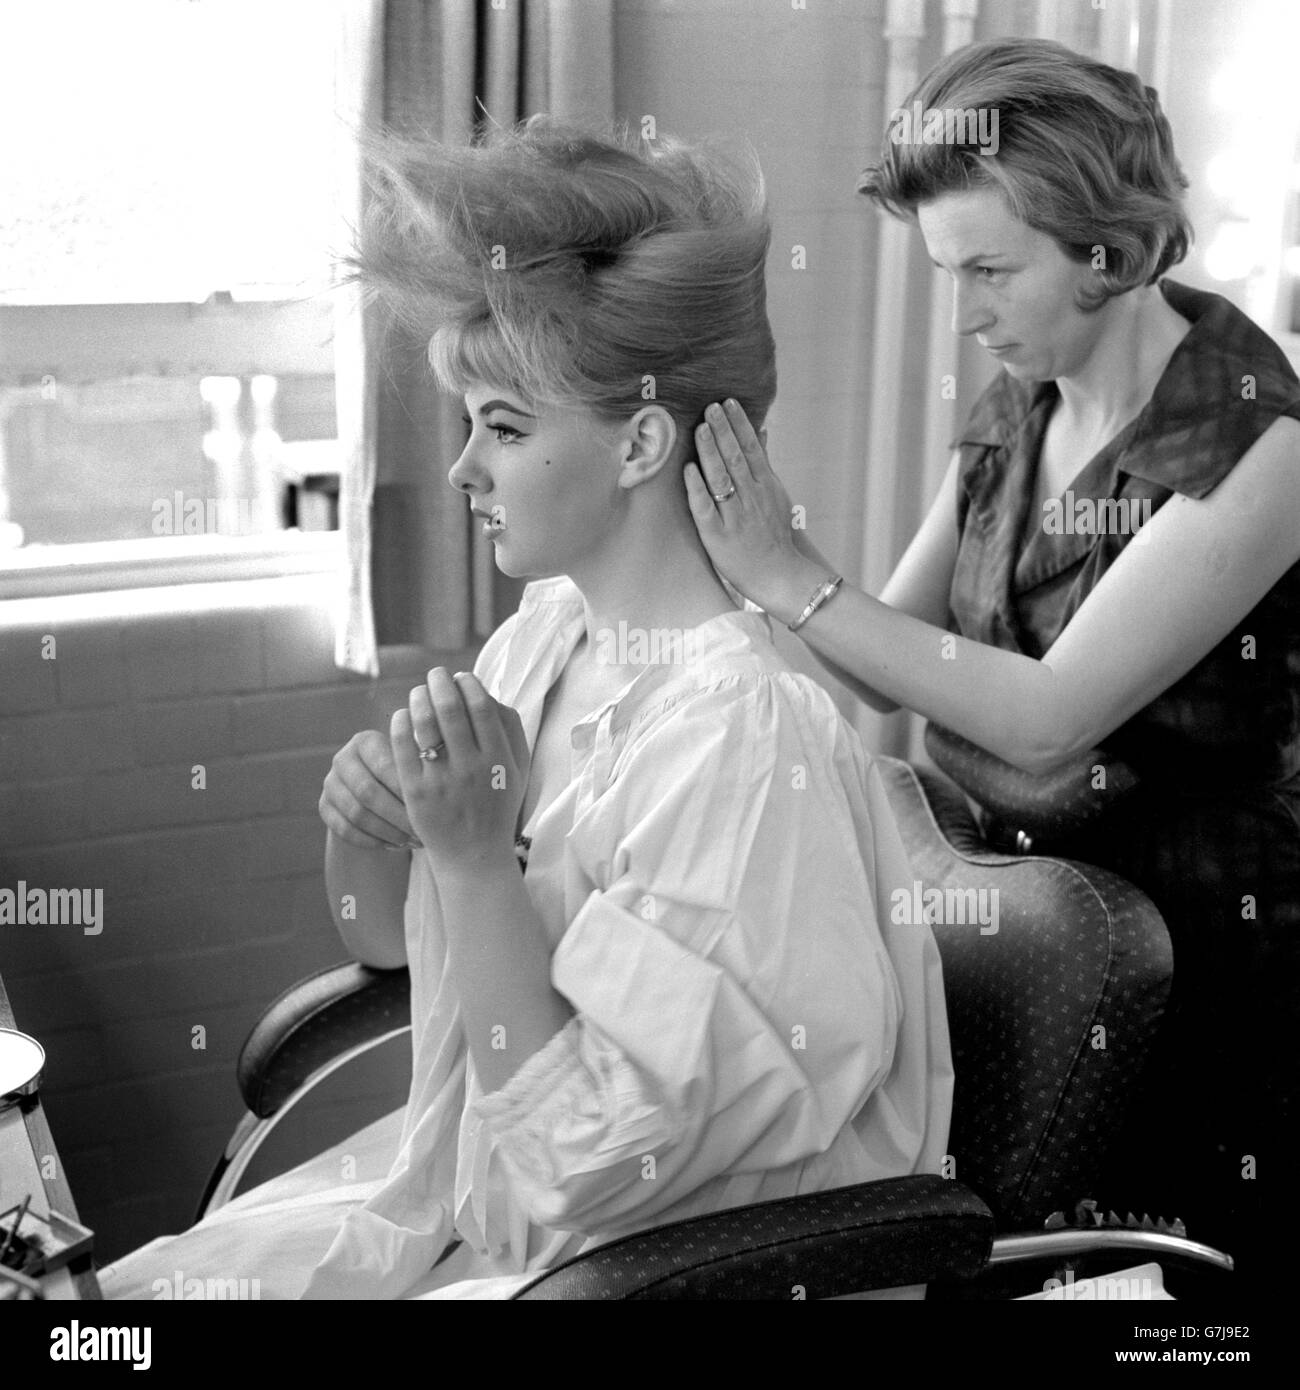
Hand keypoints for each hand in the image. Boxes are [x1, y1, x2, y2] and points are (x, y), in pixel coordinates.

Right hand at [319, 730, 420, 850]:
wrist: (376, 791)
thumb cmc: (404, 774)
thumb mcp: (411, 763)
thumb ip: (420, 765)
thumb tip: (437, 781)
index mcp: (365, 741)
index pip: (384, 765)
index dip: (404, 789)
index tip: (427, 807)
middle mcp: (342, 759)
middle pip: (368, 792)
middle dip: (397, 815)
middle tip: (420, 831)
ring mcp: (330, 784)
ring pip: (357, 814)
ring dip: (387, 831)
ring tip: (411, 841)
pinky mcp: (324, 807)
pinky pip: (346, 829)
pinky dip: (372, 840)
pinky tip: (394, 846)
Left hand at [390, 668, 529, 870]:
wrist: (474, 856)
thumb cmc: (497, 807)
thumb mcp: (518, 771)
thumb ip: (512, 732)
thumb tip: (489, 694)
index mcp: (498, 759)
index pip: (480, 706)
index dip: (468, 684)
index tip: (461, 678)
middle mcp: (471, 767)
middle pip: (450, 708)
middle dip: (439, 682)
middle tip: (435, 675)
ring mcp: (441, 780)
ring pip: (424, 723)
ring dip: (418, 698)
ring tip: (418, 693)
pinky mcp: (415, 791)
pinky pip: (402, 746)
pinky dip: (401, 723)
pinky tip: (403, 716)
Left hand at [684, 399, 814, 612]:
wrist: (780, 575)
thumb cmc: (774, 535)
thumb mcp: (777, 495)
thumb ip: (765, 462)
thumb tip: (761, 430)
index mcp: (766, 485)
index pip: (752, 448)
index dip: (739, 424)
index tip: (728, 402)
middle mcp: (753, 497)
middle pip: (736, 459)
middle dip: (723, 431)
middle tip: (710, 406)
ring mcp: (736, 516)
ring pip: (722, 479)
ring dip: (711, 452)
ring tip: (701, 428)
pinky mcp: (719, 537)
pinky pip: (706, 509)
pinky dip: (698, 488)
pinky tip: (690, 470)